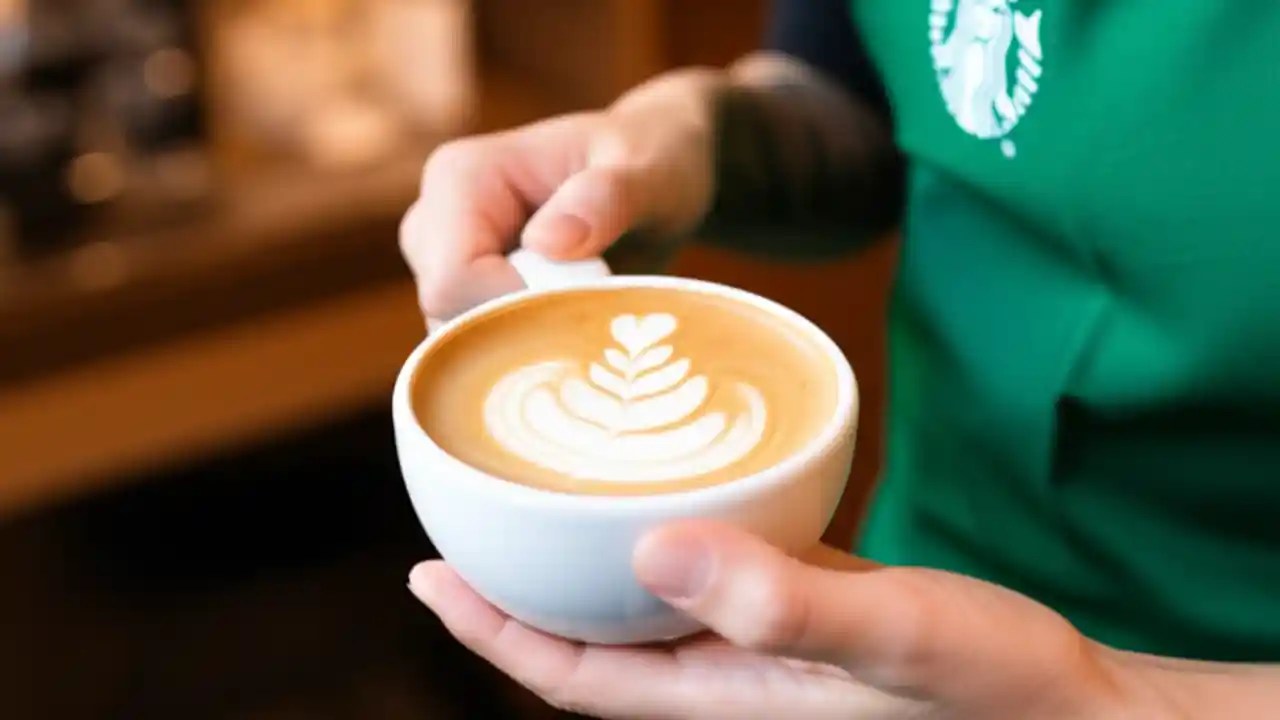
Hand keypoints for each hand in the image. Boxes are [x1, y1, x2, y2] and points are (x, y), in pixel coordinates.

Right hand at [399, 70, 722, 324]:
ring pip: (460, 340)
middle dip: (519, 328)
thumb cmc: (651, 160)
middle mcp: (435, 223)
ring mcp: (444, 265)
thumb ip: (607, 198)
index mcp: (461, 177)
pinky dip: (526, 354)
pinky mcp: (468, 300)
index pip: (453, 278)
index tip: (585, 294)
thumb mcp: (650, 171)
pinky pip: (479, 351)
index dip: (515, 305)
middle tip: (594, 305)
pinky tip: (575, 327)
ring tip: (589, 311)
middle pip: (446, 314)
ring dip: (526, 344)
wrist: (656, 179)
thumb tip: (549, 243)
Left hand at [408, 520, 1131, 718]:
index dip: (492, 632)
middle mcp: (724, 667)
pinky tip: (661, 481)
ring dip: (581, 555)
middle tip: (461, 520)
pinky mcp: (796, 597)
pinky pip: (700, 565)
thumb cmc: (990, 682)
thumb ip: (781, 604)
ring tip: (540, 491)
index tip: (425, 576)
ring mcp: (758, 636)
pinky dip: (659, 529)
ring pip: (638, 600)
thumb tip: (652, 550)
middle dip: (515, 591)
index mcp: (722, 689)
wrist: (1064, 701)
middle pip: (587, 637)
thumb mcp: (892, 635)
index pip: (573, 672)